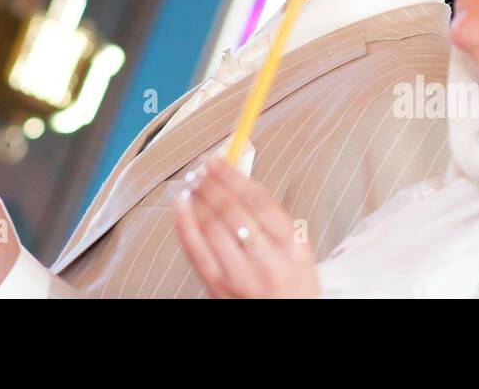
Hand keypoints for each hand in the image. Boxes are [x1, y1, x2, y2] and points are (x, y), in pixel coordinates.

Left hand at [173, 158, 317, 297]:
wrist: (284, 318)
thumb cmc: (290, 286)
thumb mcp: (297, 251)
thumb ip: (271, 218)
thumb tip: (236, 179)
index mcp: (293, 247)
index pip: (258, 200)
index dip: (233, 175)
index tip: (218, 160)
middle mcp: (268, 261)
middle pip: (233, 210)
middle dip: (212, 183)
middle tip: (201, 168)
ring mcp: (241, 276)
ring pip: (212, 226)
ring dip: (198, 198)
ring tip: (192, 182)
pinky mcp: (218, 287)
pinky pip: (196, 250)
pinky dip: (185, 222)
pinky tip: (181, 204)